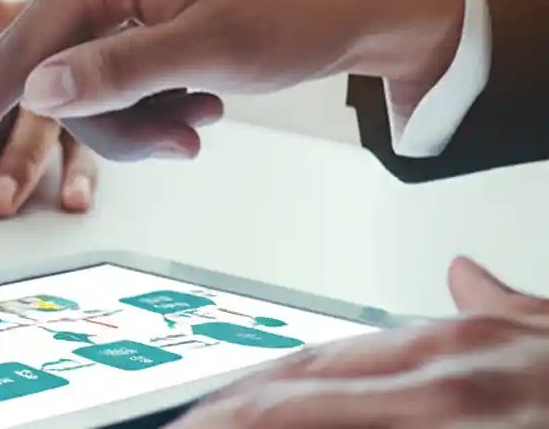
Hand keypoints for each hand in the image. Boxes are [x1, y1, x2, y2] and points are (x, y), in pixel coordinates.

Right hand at [0, 0, 461, 174]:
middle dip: (110, 122)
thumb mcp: (204, 50)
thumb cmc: (293, 12)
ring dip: (137, 121)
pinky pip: (111, 81)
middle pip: (52, 73)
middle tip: (178, 141)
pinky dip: (147, 109)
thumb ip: (115, 72)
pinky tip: (197, 105)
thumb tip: (33, 92)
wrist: (356, 2)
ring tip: (200, 119)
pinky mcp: (132, 19)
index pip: (20, 45)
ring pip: (83, 88)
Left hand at [170, 256, 548, 427]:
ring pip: (321, 414)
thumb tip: (460, 276)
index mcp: (445, 348)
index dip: (243, 396)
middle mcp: (439, 374)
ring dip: (258, 426)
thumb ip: (500, 310)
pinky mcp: (483, 427)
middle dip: (226, 414)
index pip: (309, 368)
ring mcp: (461, 411)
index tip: (190, 417)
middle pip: (294, 393)